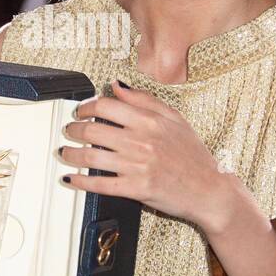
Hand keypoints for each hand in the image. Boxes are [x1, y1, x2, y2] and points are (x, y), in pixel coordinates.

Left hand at [58, 80, 227, 225]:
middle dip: (73, 129)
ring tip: (65, 153)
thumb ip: (144, 100)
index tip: (81, 111)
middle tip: (69, 131)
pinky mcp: (136, 189)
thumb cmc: (194, 156)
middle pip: (92, 130)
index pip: (106, 106)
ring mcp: (138, 166)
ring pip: (91, 157)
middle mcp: (141, 141)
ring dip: (70, 154)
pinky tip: (71, 179)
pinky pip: (100, 184)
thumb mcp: (175, 119)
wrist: (210, 190)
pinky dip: (80, 182)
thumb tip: (117, 86)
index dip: (86, 107)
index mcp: (150, 121)